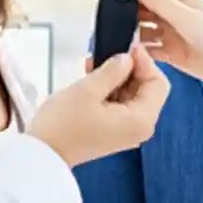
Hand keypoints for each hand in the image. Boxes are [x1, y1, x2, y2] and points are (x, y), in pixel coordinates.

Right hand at [28, 44, 169, 166]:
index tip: (126, 48)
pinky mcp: (114, 131)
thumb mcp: (88, 90)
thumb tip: (127, 58)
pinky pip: (121, 104)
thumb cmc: (63, 124)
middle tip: (109, 54)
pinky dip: (110, 89)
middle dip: (130, 69)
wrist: (43, 154)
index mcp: (140, 120)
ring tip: (94, 66)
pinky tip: (92, 79)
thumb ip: (113, 70)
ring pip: (133, 95)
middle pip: (148, 89)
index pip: (159, 83)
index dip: (145, 62)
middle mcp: (139, 128)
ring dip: (117, 77)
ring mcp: (127, 131)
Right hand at [126, 0, 202, 100]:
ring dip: (134, 32)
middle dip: (131, 9)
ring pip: (148, 29)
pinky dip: (142, 50)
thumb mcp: (186, 16)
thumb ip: (158, 0)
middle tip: (111, 16)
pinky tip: (130, 53)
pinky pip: (153, 50)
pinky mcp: (176, 56)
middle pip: (148, 7)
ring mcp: (177, 36)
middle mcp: (179, 15)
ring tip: (118, 36)